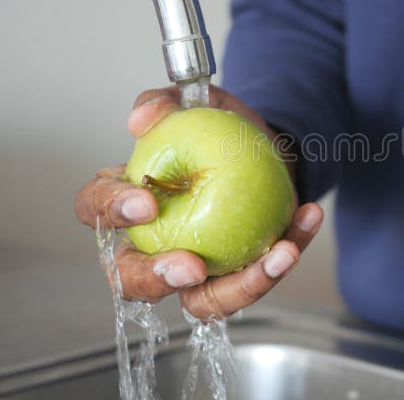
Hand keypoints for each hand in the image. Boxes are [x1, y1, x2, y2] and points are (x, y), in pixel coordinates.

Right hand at [74, 85, 322, 319]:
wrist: (268, 150)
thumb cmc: (218, 134)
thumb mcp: (195, 104)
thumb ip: (164, 101)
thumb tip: (142, 117)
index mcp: (127, 200)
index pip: (96, 210)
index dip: (111, 211)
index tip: (147, 202)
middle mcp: (152, 244)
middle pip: (131, 280)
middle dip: (156, 279)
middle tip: (191, 266)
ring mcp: (196, 267)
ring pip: (200, 303)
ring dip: (238, 289)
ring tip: (278, 255)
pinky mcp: (237, 276)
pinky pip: (256, 281)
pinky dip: (285, 258)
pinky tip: (307, 219)